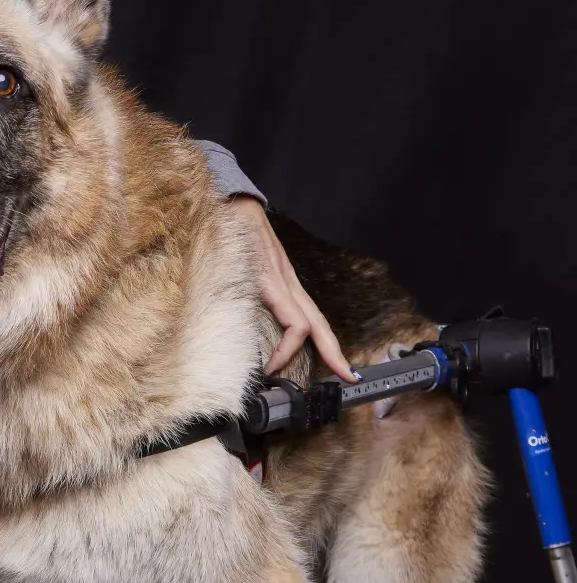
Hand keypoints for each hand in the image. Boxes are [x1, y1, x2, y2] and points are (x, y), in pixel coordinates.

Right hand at [229, 197, 356, 381]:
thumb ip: (245, 288)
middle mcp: (289, 285)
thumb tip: (239, 317)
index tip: (338, 367)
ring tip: (288, 375)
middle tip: (348, 377)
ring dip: (307, 355)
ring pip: (309, 326)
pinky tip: (272, 362)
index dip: (327, 344)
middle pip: (320, 326)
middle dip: (335, 355)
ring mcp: (282, 284)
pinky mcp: (271, 283)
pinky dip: (285, 346)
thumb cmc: (233, 234)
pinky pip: (291, 321)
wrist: (233, 205)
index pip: (312, 319)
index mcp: (284, 284)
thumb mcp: (242, 267)